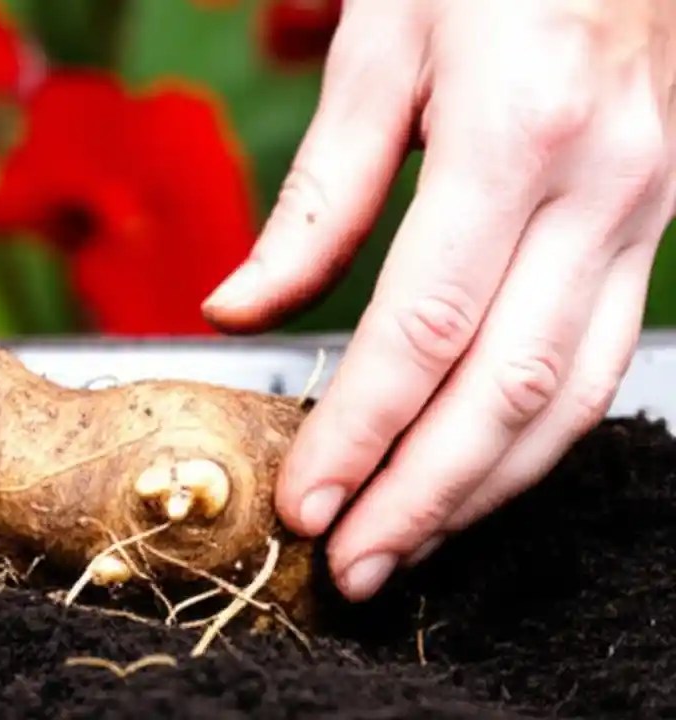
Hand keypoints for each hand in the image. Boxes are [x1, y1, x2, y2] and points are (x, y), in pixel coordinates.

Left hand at [203, 0, 675, 600]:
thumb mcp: (380, 47)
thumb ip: (316, 197)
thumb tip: (237, 310)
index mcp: (518, 136)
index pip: (424, 331)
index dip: (360, 432)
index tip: (306, 502)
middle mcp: (602, 187)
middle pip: (505, 387)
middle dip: (422, 496)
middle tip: (353, 566)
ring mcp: (646, 210)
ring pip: (570, 394)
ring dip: (485, 490)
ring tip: (407, 546)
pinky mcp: (655, 223)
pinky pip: (601, 357)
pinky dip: (536, 436)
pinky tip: (478, 473)